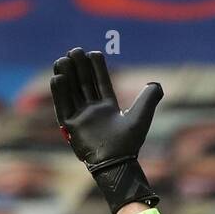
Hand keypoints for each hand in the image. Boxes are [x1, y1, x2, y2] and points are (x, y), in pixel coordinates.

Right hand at [50, 47, 162, 213]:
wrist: (116, 162)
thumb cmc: (129, 142)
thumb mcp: (141, 116)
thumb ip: (149, 99)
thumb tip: (157, 84)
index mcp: (109, 108)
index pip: (100, 82)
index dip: (96, 68)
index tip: (92, 53)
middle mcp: (93, 111)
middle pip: (83, 83)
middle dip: (79, 67)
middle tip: (75, 50)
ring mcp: (81, 118)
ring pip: (71, 92)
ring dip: (67, 75)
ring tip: (63, 59)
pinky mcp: (71, 126)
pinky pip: (63, 106)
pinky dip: (59, 92)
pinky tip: (58, 77)